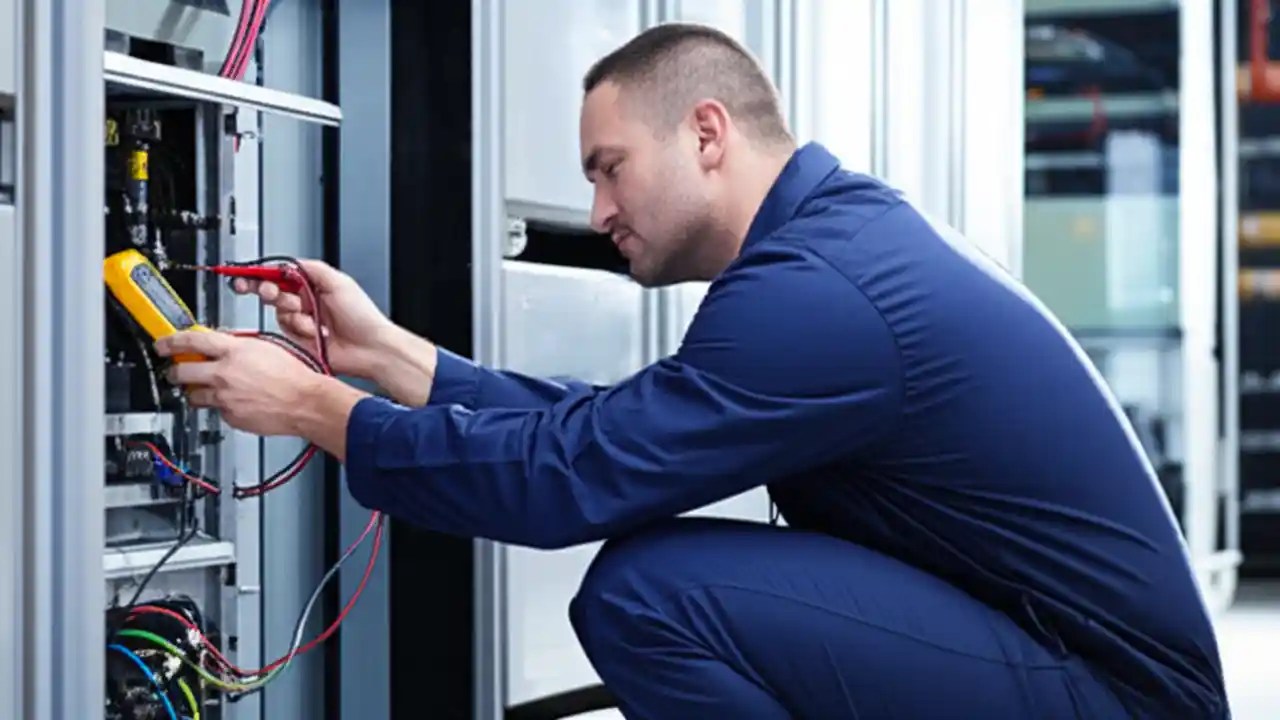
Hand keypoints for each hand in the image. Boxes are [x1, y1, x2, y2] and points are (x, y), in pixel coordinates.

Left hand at [156, 330, 324, 436]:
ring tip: (208, 389)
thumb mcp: (265, 347)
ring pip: (194, 395)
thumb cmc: (292, 375)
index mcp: (234, 351)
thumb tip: (221, 345)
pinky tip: (237, 401)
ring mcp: (225, 398)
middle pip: (181, 371)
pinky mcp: (230, 417)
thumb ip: (238, 345)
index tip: (162, 344)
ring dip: (196, 391)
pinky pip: (217, 410)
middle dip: (174, 371)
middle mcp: (224, 374)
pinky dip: (222, 406)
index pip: (191, 341)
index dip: (170, 342)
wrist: (305, 402)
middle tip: (174, 371)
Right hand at [232, 259, 394, 378]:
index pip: (281, 275)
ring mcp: (302, 321)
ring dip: (295, 316)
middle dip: (273, 293)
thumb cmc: (363, 317)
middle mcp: (306, 302)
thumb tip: (289, 262)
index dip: (262, 274)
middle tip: (285, 298)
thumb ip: (312, 268)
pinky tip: (316, 333)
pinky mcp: (300, 340)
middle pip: (274, 292)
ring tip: (314, 321)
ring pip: (279, 313)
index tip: (246, 275)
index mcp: (314, 285)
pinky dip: (299, 330)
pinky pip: (285, 331)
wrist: (370, 348)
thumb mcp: (339, 282)